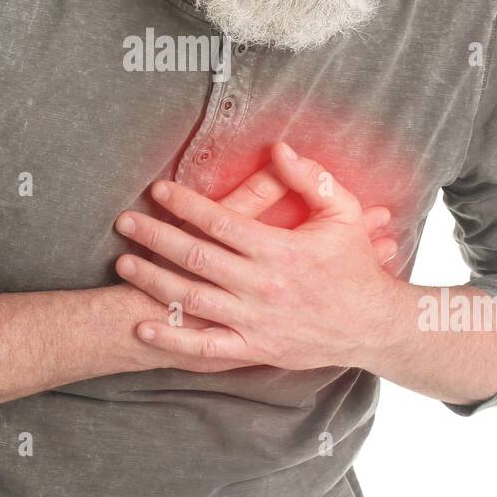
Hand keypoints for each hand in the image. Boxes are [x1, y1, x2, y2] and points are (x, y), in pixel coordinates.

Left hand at [113, 141, 405, 370]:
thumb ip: (309, 179)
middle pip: (196, 258)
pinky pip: (206, 347)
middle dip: (156, 237)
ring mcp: (256, 321)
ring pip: (192, 300)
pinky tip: (143, 325)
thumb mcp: (342, 213)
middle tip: (124, 222)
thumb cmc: (356, 265)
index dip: (185, 204)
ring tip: (122, 264)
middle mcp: (263, 286)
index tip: (158, 190)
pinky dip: (172, 338)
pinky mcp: (254, 349)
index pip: (221, 222)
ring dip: (153, 281)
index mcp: (281, 250)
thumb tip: (277, 147)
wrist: (374, 326)